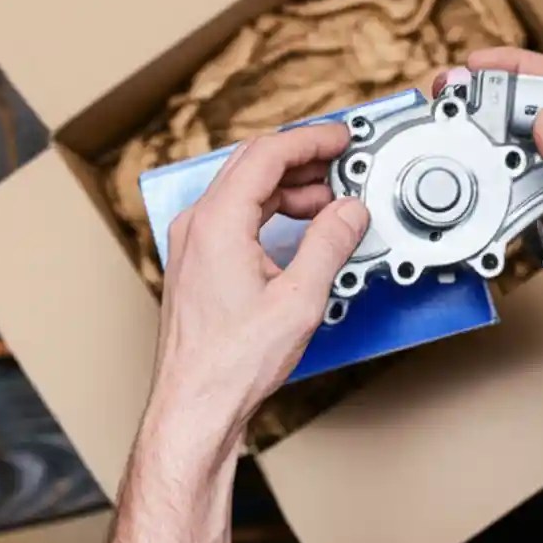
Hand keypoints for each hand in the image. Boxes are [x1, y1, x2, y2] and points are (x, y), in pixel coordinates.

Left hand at [152, 123, 368, 438]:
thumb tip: (350, 211)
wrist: (196, 404)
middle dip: (302, 159)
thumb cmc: (232, 363)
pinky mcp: (196, 262)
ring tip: (330, 203)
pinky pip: (236, 217)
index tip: (341, 138)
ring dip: (289, 188)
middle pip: (252, 164)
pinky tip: (301, 230)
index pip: (267, 154)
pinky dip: (271, 211)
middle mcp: (197, 225)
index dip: (311, 140)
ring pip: (244, 190)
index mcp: (217, 223)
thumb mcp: (299, 300)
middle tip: (342, 163)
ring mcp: (192, 244)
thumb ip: (329, 245)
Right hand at [444, 49, 542, 340]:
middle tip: (450, 98)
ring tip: (450, 140)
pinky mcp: (542, 222)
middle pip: (523, 114)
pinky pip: (505, 199)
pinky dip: (484, 193)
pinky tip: (470, 193)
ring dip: (479, 146)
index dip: (516, 65)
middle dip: (484, 98)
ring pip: (509, 156)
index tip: (478, 63)